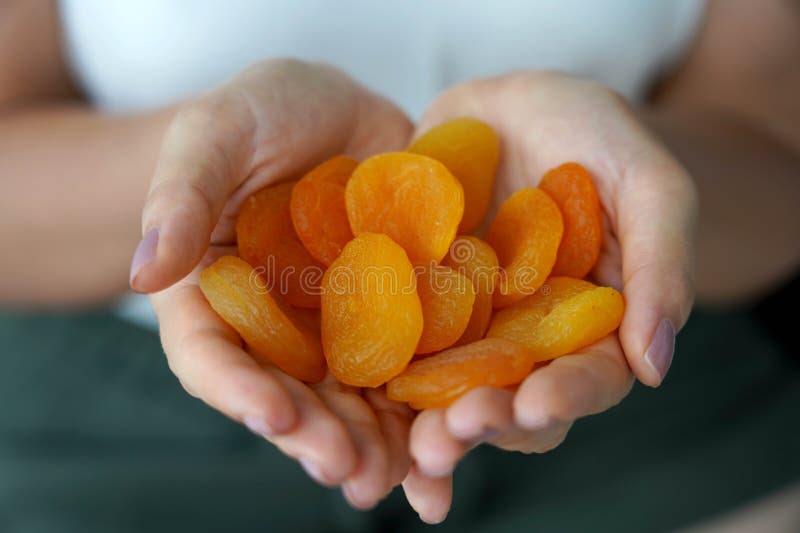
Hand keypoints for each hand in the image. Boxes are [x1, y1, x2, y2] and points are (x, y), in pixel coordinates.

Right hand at [129, 59, 416, 508]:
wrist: (336, 114)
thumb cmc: (259, 114)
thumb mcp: (214, 135)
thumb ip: (180, 195)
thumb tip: (141, 270)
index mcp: (215, 298)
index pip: (212, 356)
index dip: (239, 391)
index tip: (276, 415)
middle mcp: (276, 328)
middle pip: (290, 395)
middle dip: (319, 437)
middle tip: (352, 474)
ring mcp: (339, 328)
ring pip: (354, 398)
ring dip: (378, 443)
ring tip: (405, 477)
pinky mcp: (399, 317)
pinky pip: (414, 367)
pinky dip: (432, 407)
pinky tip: (456, 438)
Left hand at [401, 71, 695, 521]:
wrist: (513, 106)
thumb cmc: (595, 135)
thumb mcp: (647, 183)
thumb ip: (661, 265)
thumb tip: (656, 367)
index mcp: (589, 326)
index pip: (587, 378)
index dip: (565, 397)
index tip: (534, 406)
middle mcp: (524, 339)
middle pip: (510, 399)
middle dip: (484, 423)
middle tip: (453, 434)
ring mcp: (463, 325)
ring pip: (446, 388)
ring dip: (428, 423)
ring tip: (409, 446)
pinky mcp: (410, 301)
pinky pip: (391, 342)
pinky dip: (375, 375)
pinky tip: (352, 403)